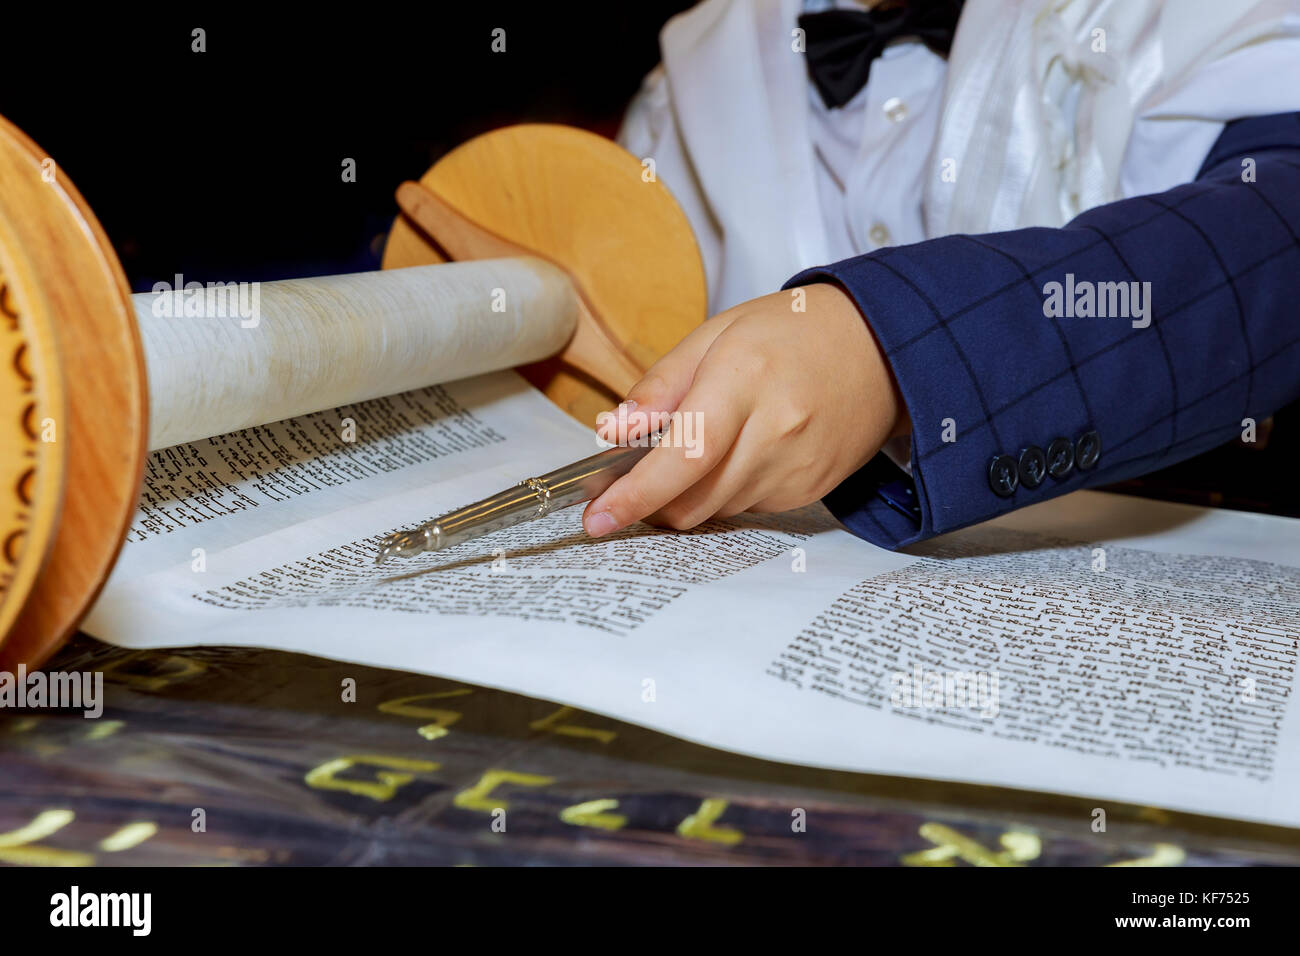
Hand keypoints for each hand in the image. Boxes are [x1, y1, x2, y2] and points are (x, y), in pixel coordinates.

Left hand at [583, 282, 908, 536]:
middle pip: (691, 499)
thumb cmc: (794, 333)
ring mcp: (797, 468)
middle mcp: (775, 431)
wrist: (881, 349)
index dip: (636, 494)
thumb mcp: (717, 333)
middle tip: (623, 480)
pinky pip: (745, 507)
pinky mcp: (810, 490)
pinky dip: (724, 490)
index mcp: (744, 379)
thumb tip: (615, 431)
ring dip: (687, 494)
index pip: (684, 455)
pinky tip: (738, 453)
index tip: (598, 517)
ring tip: (694, 450)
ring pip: (714, 510)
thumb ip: (662, 385)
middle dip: (648, 501)